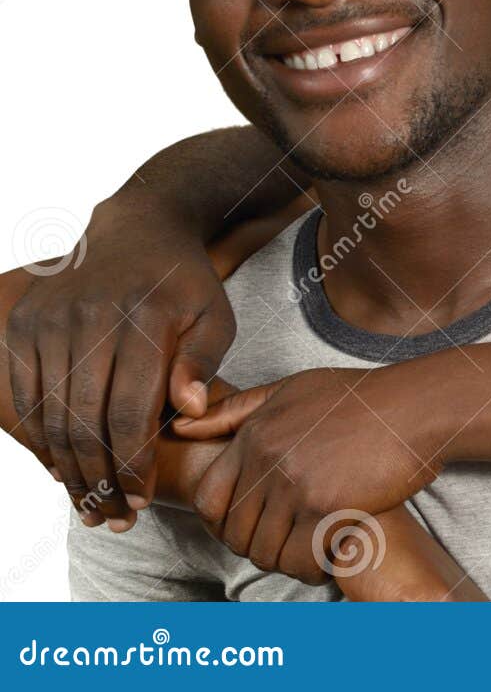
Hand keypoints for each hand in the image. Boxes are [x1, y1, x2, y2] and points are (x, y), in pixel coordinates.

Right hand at [6, 199, 235, 522]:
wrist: (139, 228)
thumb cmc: (185, 283)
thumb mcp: (215, 315)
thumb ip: (203, 362)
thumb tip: (188, 409)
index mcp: (142, 320)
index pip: (129, 411)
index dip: (132, 463)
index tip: (142, 498)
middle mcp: (89, 319)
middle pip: (83, 421)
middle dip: (98, 479)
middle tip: (115, 516)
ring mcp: (49, 320)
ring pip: (48, 415)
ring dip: (66, 468)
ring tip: (89, 504)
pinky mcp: (24, 324)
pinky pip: (23, 395)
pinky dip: (37, 437)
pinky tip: (60, 467)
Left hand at [176, 365, 441, 584]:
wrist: (417, 407)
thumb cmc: (360, 397)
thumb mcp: (292, 388)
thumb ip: (236, 409)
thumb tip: (180, 426)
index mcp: (254, 434)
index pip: (209, 501)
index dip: (224, 523)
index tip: (251, 525)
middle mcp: (267, 461)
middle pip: (237, 533)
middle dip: (259, 545)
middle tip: (290, 541)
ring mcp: (296, 486)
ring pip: (266, 552)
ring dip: (288, 560)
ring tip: (311, 552)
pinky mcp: (328, 508)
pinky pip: (301, 559)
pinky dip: (311, 568)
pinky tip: (329, 558)